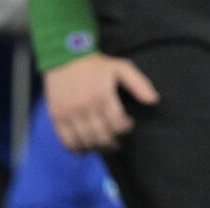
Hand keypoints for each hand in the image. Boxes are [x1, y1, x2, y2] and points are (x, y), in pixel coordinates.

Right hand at [43, 53, 158, 152]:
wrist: (63, 56)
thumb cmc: (96, 65)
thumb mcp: (121, 68)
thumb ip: (138, 84)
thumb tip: (153, 100)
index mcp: (102, 95)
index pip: (119, 126)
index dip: (126, 129)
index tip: (126, 123)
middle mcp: (84, 106)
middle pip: (103, 138)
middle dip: (113, 142)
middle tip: (116, 139)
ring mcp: (68, 112)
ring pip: (86, 143)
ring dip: (97, 147)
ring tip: (102, 142)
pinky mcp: (56, 116)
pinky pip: (67, 142)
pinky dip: (77, 149)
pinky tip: (85, 145)